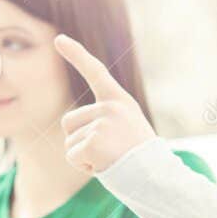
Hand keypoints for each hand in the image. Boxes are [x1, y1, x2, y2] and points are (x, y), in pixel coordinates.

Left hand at [53, 34, 155, 174]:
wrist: (157, 178)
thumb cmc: (142, 159)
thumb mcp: (128, 129)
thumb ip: (105, 120)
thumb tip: (77, 127)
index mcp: (120, 101)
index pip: (95, 72)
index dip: (76, 54)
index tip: (58, 39)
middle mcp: (110, 107)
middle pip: (69, 122)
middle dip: (81, 140)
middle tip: (111, 151)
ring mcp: (101, 124)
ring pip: (69, 142)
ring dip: (84, 156)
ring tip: (112, 159)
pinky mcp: (93, 142)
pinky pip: (72, 156)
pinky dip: (84, 166)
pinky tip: (106, 166)